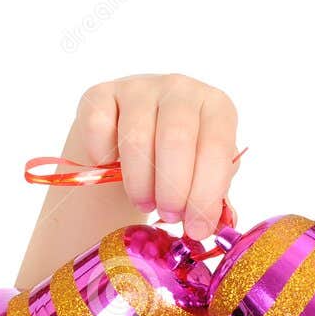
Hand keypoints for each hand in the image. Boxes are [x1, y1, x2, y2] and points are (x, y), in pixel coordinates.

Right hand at [75, 73, 241, 239]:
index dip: (206, 194)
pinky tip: (111, 170)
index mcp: (216, 105)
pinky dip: (102, 159)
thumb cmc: (181, 157)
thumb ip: (213, 196)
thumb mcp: (205, 172)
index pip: (216, 147)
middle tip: (169, 217)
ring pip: (136, 140)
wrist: (136, 132)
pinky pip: (98, 127)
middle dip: (173, 191)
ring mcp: (139, 86)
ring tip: (144, 203)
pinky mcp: (100, 93)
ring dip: (140, 184)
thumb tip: (211, 224)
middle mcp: (180, 88)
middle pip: (176, 140)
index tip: (197, 229)